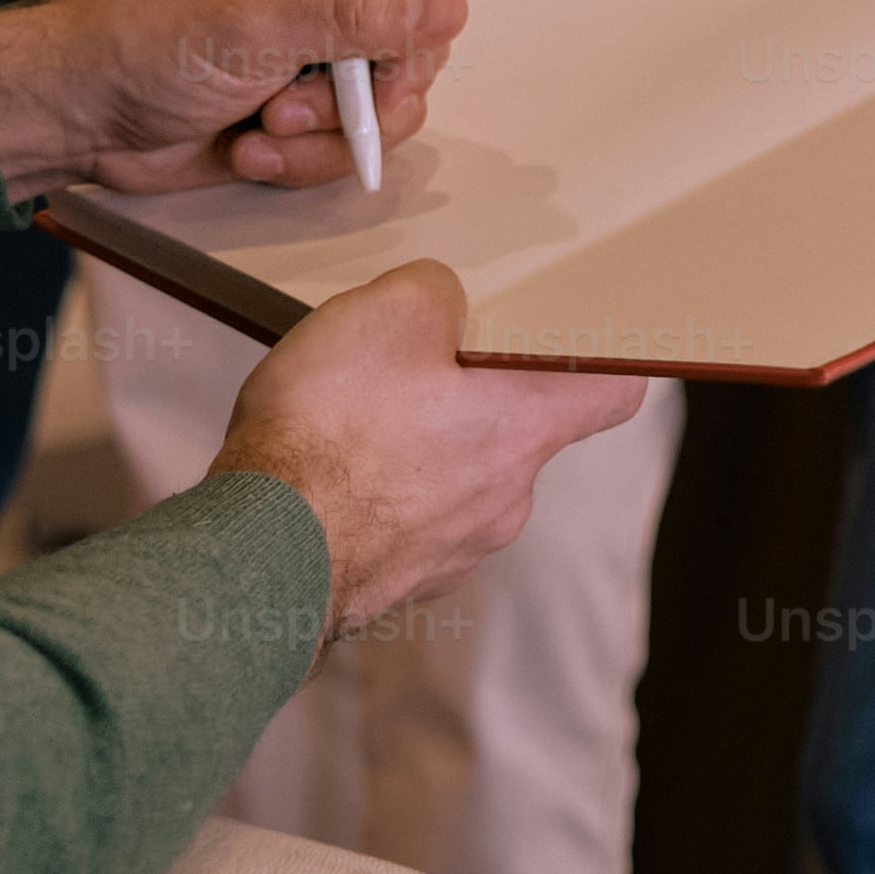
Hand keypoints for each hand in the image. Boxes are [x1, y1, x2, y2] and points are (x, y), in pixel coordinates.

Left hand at [0, 0, 463, 198]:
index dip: (410, 31)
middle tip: (291, 106)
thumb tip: (443, 6)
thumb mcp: (250, 24)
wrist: (89, 114)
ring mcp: (324, 46)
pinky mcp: (313, 101)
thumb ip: (353, 15)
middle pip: (417, 50)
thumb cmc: (144, 44)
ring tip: (262, 129)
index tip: (372, 70)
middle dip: (359, 98)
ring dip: (327, 135)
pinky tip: (252, 148)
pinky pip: (354, 142)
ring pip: (391, 106)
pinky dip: (307, 159)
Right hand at [215, 263, 648, 632]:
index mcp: (523, 428)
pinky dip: (373, 493)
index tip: (576, 341)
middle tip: (409, 362)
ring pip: (453, 478)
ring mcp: (452, 549)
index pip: (614, 393)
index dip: (602, 360)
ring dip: (415, 445)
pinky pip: (400, 520)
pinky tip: (322, 470)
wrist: (260, 552)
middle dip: (470, 396)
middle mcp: (505, 499)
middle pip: (516, 432)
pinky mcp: (396, 580)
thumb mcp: (389, 309)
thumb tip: (444, 305)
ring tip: (347, 414)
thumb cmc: (332, 429)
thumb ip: (438, 293)